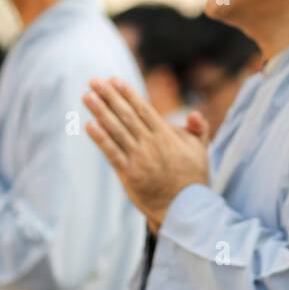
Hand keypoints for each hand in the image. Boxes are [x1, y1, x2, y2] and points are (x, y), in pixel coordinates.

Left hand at [83, 77, 208, 230]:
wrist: (184, 209)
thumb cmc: (192, 177)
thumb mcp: (201, 150)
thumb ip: (199, 128)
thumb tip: (194, 112)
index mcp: (166, 135)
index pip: (143, 109)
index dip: (128, 94)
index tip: (114, 80)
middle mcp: (151, 144)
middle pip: (126, 116)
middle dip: (109, 97)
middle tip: (94, 81)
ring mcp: (139, 159)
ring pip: (116, 131)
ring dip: (100, 112)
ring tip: (87, 97)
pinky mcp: (129, 175)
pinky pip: (112, 154)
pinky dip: (101, 140)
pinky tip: (89, 125)